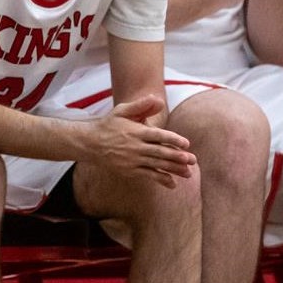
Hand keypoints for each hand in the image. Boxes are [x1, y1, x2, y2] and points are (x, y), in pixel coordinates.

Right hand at [80, 94, 195, 188]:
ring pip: (157, 165)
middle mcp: (135, 147)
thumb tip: (158, 99)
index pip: (158, 136)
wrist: (90, 143)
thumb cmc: (109, 124)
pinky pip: (148, 175)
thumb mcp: (122, 110)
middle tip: (193, 160)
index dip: (173, 139)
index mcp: (136, 131)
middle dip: (177, 157)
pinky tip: (173, 183)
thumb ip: (141, 105)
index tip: (186, 143)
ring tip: (188, 173)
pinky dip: (161, 179)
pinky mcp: (130, 170)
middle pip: (160, 153)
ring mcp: (133, 160)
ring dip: (174, 170)